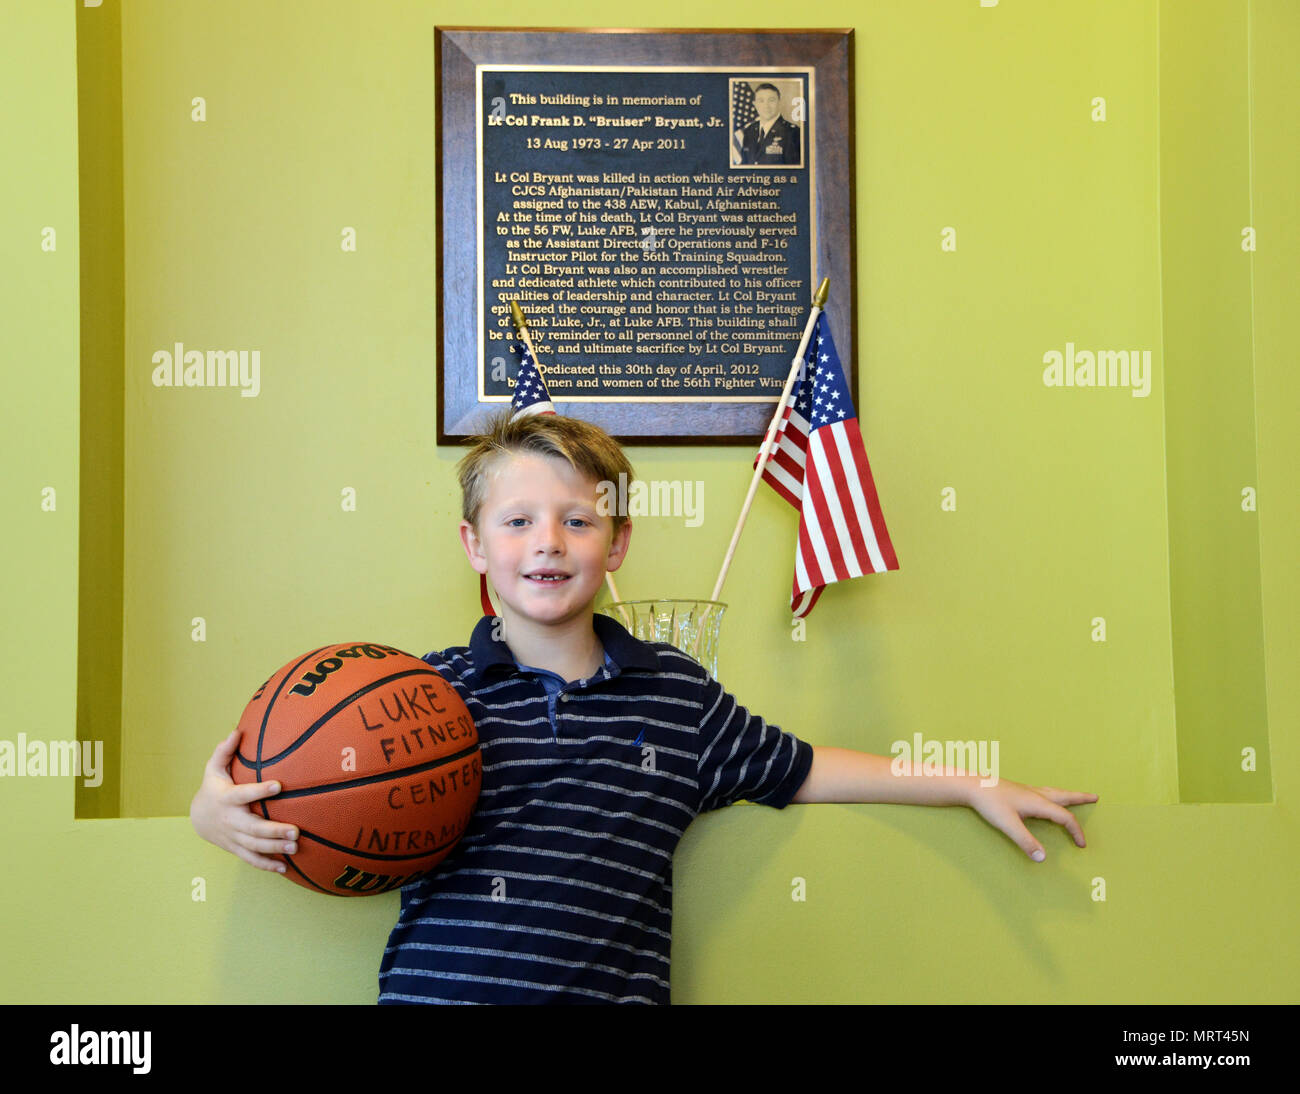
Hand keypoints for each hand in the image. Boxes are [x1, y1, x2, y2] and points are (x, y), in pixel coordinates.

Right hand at [190, 729, 297, 872]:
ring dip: (275, 849)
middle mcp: (231, 820)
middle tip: (296, 831)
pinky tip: (285, 868)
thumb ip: (224, 751)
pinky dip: (267, 865)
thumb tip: (236, 731)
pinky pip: (252, 859)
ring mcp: (234, 837)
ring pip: (254, 846)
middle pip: (253, 828)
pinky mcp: (237, 848)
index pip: (244, 794)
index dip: (260, 790)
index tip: (279, 785)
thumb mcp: (214, 769)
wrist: (198, 818)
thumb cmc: (213, 788)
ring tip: (295, 847)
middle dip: (274, 830)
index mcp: (228, 798)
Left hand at [964, 778, 1096, 861]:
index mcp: (1037, 803)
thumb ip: (1026, 842)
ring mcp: (1027, 790)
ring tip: (1077, 795)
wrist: (972, 786)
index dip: (1076, 831)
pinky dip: (1053, 794)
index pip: (1065, 817)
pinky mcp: (1018, 790)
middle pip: (1064, 796)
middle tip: (1096, 797)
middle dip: (1080, 798)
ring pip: (1054, 792)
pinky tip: (1046, 797)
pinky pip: (1043, 791)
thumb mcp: (1008, 826)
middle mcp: (1035, 794)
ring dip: (1068, 794)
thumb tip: (1043, 858)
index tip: (1082, 845)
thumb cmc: (990, 804)